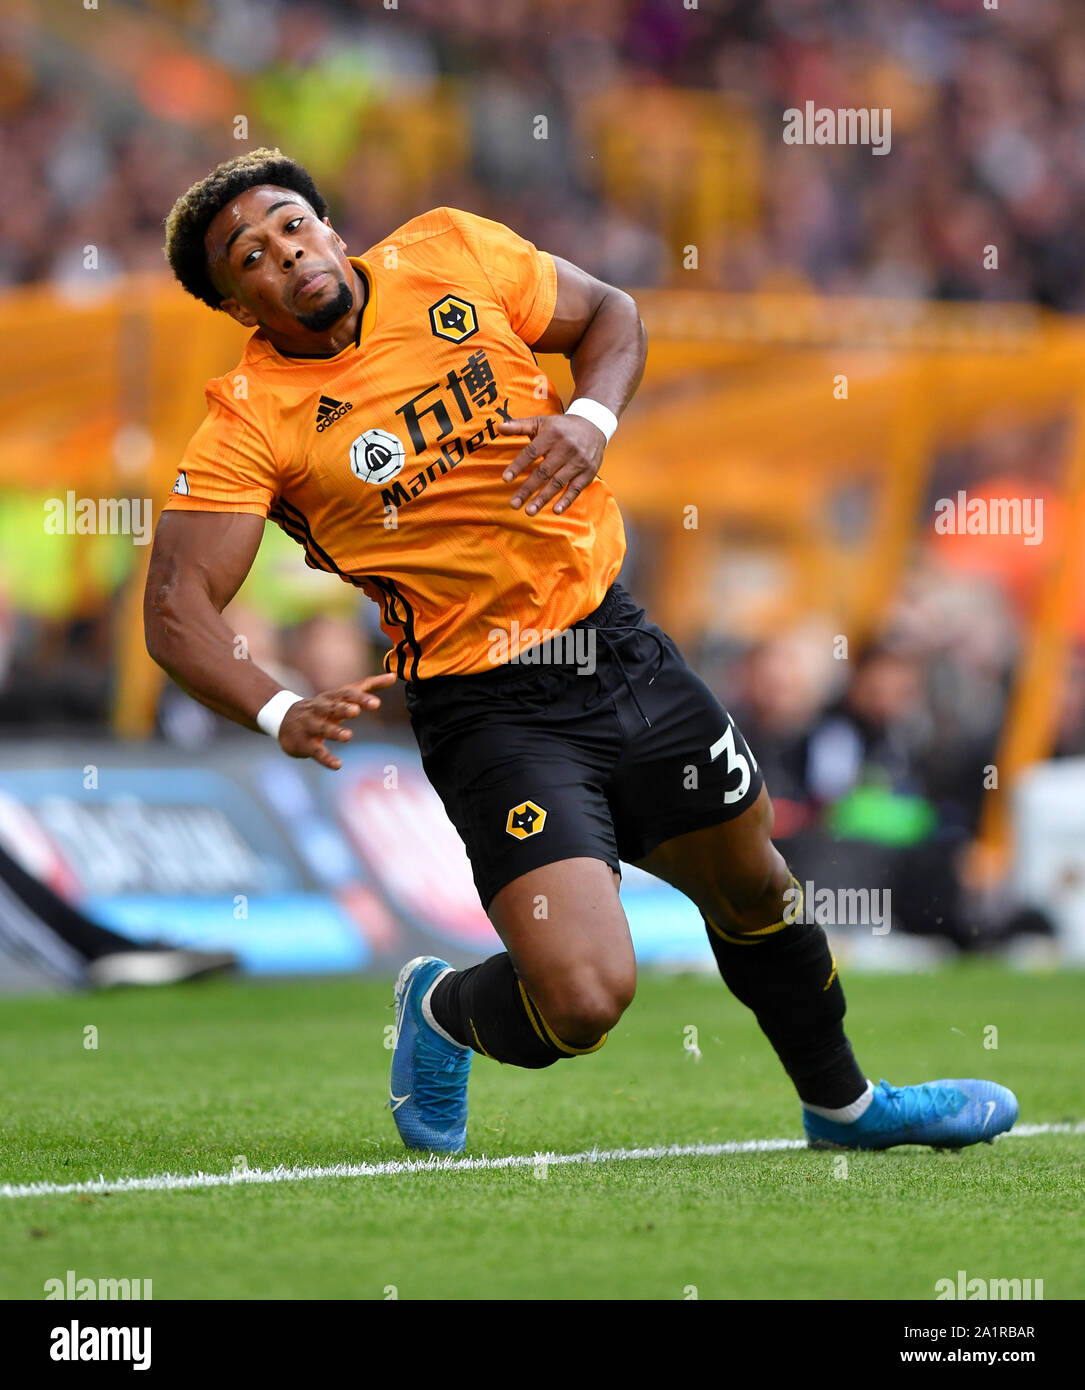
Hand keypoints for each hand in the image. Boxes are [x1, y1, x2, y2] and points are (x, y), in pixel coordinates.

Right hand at [278, 673, 396, 769]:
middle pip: (331, 707)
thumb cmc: (322, 707)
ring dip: (333, 732)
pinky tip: (338, 765)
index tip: (376, 703)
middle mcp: (320, 709)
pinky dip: (326, 758)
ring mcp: (310, 726)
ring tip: (347, 736)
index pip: (346, 694)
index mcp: (331, 697)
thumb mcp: (342, 695)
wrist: (284, 720)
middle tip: (356, 711)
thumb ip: (368, 685)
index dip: (360, 698)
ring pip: (321, 728)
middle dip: (343, 709)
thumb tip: (394, 676)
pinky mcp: (305, 744)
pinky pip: (316, 751)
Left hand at [498, 413, 606, 515]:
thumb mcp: (541, 422)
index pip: (531, 452)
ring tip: (529, 511)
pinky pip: (576, 489)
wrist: (593, 425)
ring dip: (543, 498)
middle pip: (543, 472)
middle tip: (514, 504)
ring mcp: (578, 462)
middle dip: (527, 489)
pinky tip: (556, 510)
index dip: (518, 466)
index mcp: (551, 435)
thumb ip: (519, 425)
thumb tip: (498, 427)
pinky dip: (566, 500)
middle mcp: (565, 448)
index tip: (505, 479)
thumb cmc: (561, 427)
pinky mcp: (588, 472)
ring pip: (558, 482)